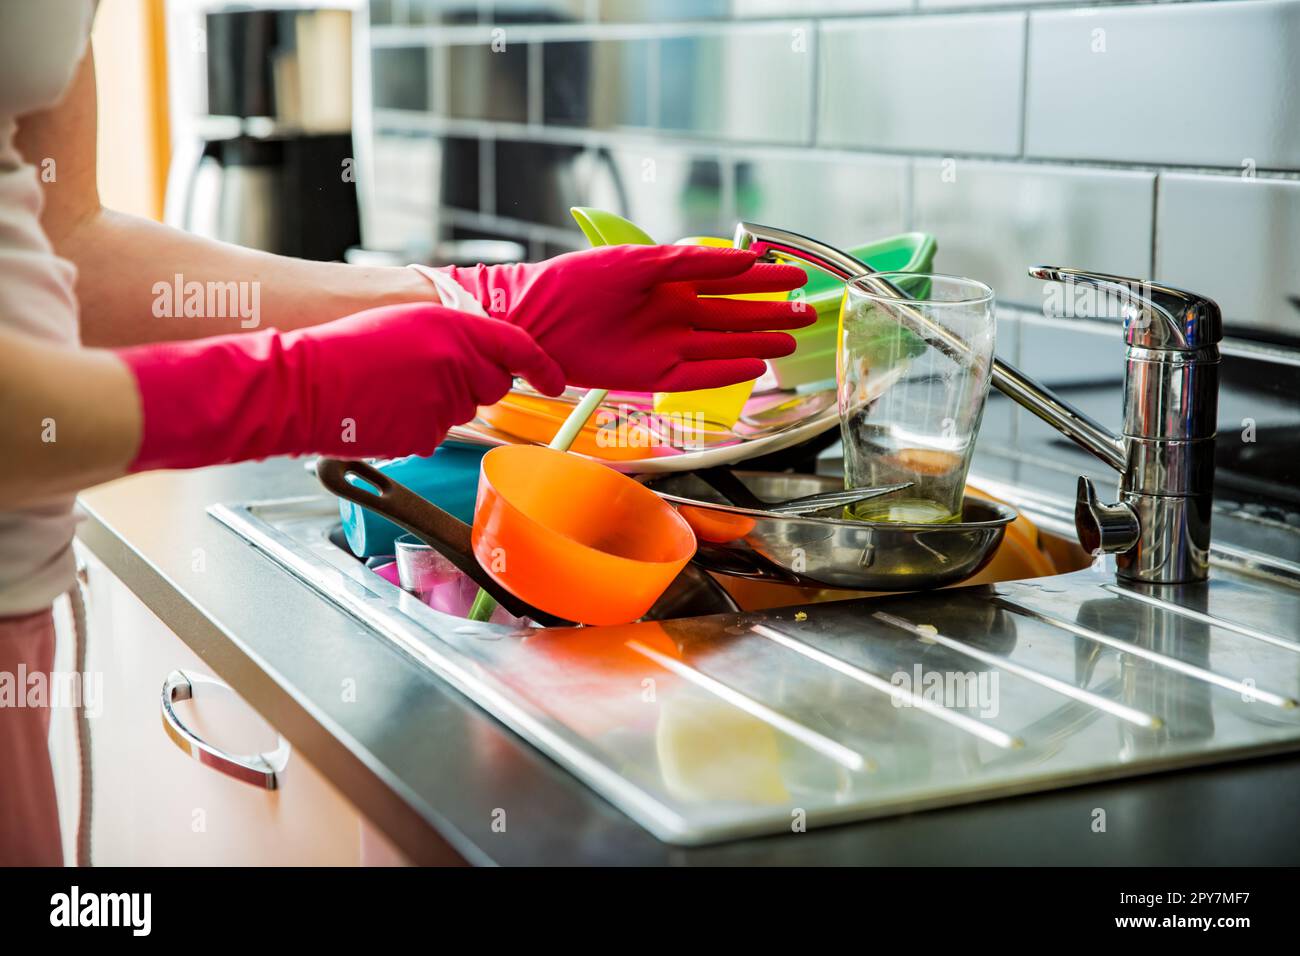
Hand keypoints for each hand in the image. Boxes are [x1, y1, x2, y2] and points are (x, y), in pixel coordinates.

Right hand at [118, 303, 562, 469]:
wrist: (300, 384)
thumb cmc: (344, 348)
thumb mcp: (407, 321)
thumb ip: (453, 336)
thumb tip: (483, 358)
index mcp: (453, 327)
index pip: (518, 349)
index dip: (543, 367)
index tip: (554, 379)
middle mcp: (456, 365)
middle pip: (493, 385)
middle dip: (474, 381)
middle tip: (430, 371)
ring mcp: (441, 405)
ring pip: (462, 410)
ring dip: (441, 401)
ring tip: (394, 386)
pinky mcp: (423, 436)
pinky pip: (436, 432)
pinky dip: (418, 423)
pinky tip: (387, 409)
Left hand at [438, 244, 812, 390]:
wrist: (536, 319)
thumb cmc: (578, 282)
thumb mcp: (639, 262)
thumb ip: (691, 262)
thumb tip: (740, 258)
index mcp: (670, 282)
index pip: (729, 280)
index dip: (764, 278)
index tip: (796, 275)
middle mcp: (673, 315)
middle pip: (734, 316)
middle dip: (772, 314)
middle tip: (809, 313)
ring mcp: (665, 346)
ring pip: (723, 346)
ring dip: (757, 343)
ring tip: (792, 342)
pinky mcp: (652, 375)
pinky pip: (698, 375)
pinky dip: (726, 370)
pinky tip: (754, 365)